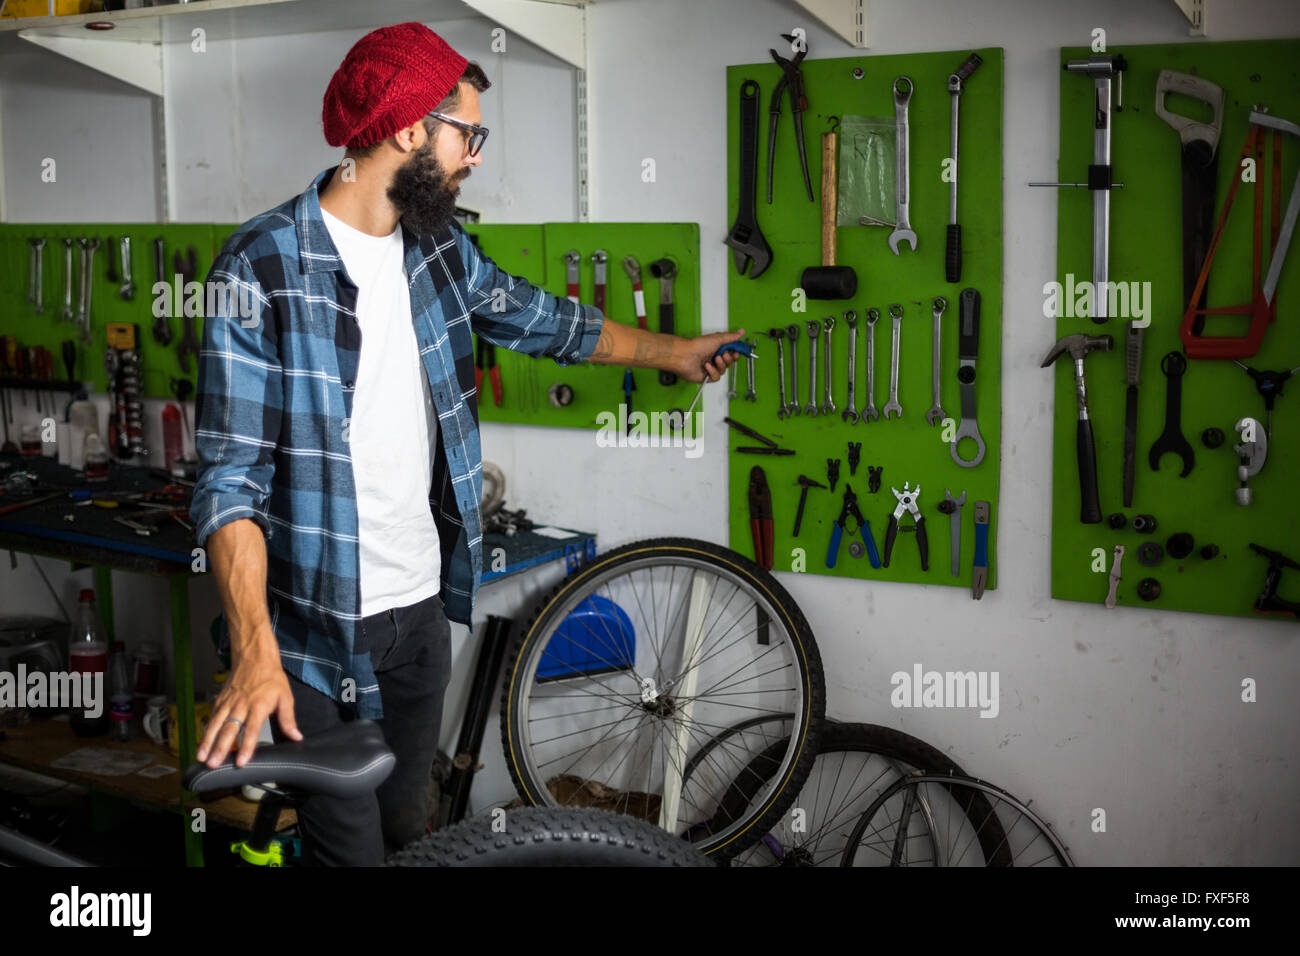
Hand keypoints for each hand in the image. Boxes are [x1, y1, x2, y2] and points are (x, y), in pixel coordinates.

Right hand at [197, 634, 301, 767]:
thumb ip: (288, 719)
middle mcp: (241, 705)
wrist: (255, 657)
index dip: (246, 747)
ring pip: (216, 725)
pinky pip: (212, 718)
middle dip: (220, 748)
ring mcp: (228, 703)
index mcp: (259, 706)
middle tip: (213, 764)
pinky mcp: (220, 701)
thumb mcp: (286, 697)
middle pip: (229, 729)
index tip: (241, 761)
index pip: (252, 730)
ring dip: (208, 742)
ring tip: (202, 757)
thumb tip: (296, 737)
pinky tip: (202, 744)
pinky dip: (206, 731)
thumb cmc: (271, 678)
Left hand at [676, 328, 747, 382]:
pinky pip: (716, 377)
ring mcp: (710, 367)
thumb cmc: (696, 345)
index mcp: (717, 348)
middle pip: (729, 362)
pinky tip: (707, 366)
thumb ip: (731, 337)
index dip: (736, 352)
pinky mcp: (706, 376)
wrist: (684, 355)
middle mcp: (714, 358)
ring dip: (721, 364)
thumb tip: (741, 332)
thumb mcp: (717, 338)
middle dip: (729, 359)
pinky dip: (712, 371)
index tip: (738, 351)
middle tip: (724, 354)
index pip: (731, 351)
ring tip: (714, 359)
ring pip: (724, 370)